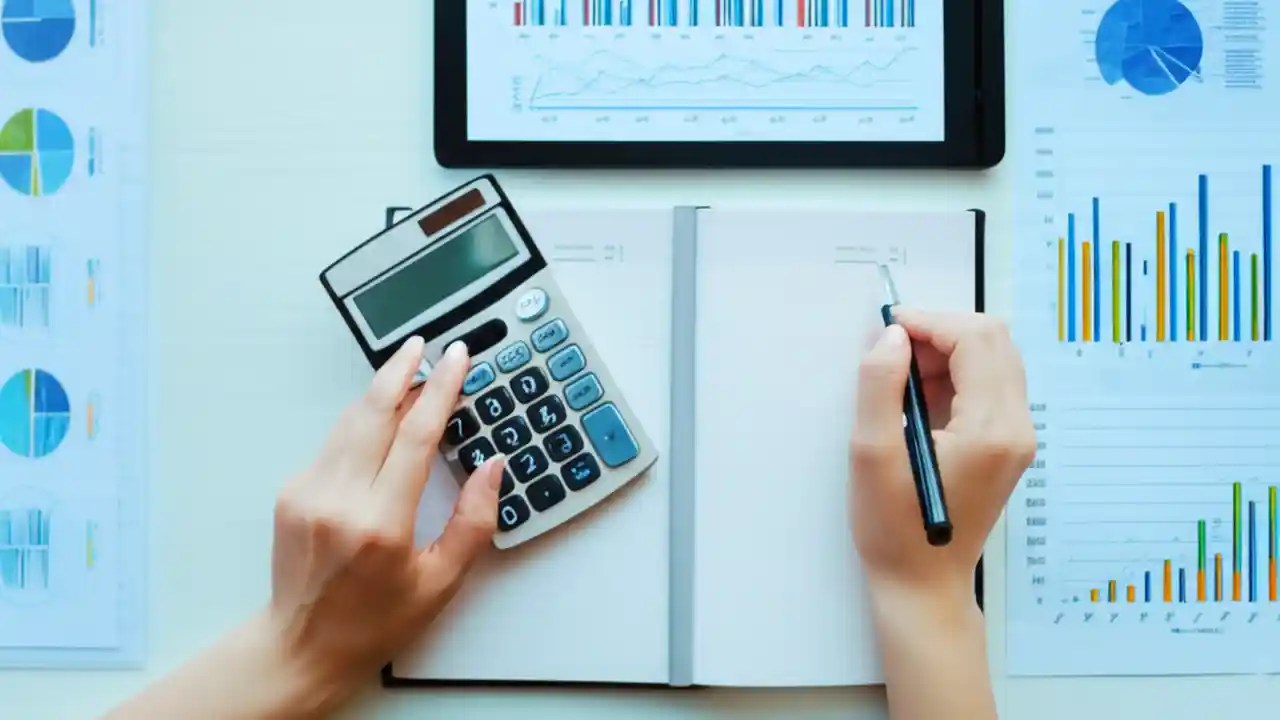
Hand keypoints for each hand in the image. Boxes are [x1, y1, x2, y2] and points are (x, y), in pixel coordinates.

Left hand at [104, 338, 503, 719]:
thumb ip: (473, 521)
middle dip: (401, 370)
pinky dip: (361, 423)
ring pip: (349, 421)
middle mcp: (339, 500)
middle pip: (374, 411)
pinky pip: (333, 442)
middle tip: (424, 344)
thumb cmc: (373, 622)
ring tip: (408, 370)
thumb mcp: (441, 583)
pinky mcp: (292, 492)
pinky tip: (380, 419)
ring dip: (380, 391)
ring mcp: (308, 492)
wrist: (302, 647)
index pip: (415, 435)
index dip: (441, 389)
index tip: (457, 360)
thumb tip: (492, 467)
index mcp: (381, 524)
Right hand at [850, 309, 1034, 601]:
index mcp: (991, 429)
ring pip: (993, 360)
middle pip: (993, 341)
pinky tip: (916, 399)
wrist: (923, 586)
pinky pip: (988, 386)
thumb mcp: (871, 455)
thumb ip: (880, 387)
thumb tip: (892, 337)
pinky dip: (954, 375)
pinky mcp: (1006, 446)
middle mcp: (1016, 428)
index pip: (975, 340)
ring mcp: (1017, 438)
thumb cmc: (894, 531)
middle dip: (940, 331)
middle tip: (892, 349)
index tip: (887, 327)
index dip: (929, 322)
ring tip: (899, 378)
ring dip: (946, 352)